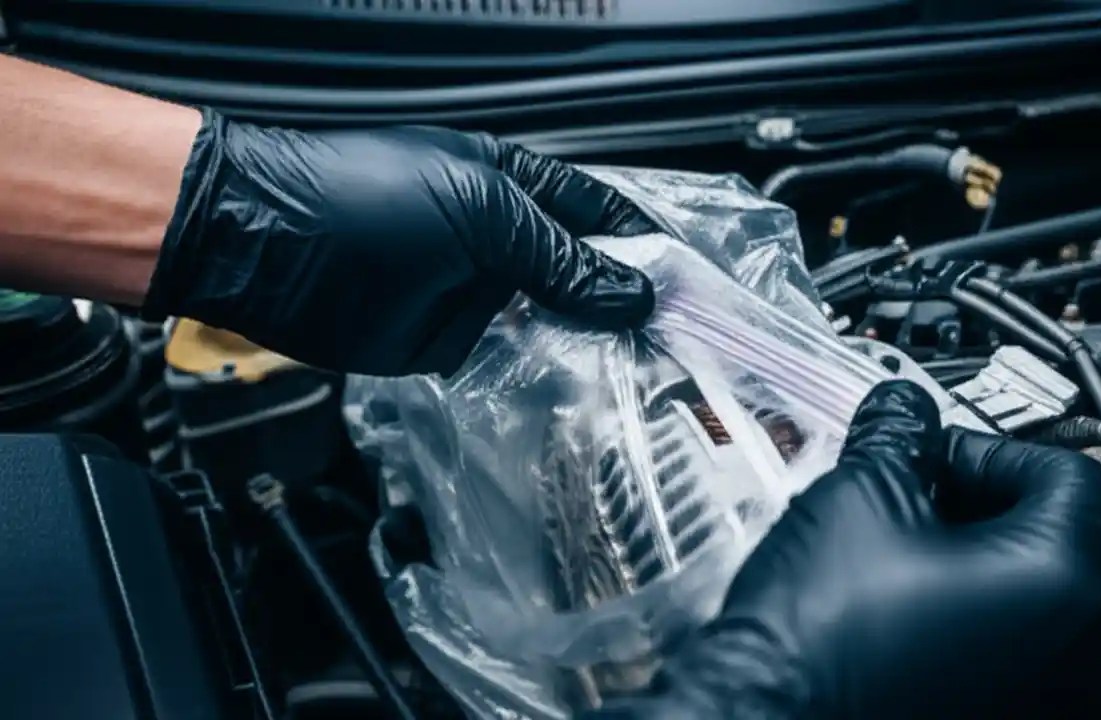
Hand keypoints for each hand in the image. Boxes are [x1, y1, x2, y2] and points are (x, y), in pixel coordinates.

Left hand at [143, 112, 658, 375]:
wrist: (264, 246)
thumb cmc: (359, 198)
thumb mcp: (480, 213)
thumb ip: (561, 258)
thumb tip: (630, 292)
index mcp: (517, 186)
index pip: (605, 218)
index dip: (650, 250)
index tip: (694, 289)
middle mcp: (504, 241)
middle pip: (586, 279)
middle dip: (628, 309)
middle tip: (679, 346)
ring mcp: (479, 293)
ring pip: (555, 326)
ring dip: (592, 349)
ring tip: (642, 377)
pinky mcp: (451, 342)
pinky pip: (512, 363)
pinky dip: (544, 378)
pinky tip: (579, 393)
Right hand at [589, 380, 1100, 719]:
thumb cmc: (818, 641)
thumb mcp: (858, 499)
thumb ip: (899, 437)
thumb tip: (905, 410)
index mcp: (1063, 579)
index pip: (1069, 475)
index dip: (990, 450)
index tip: (935, 456)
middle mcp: (1085, 649)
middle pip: (1078, 537)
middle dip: (999, 503)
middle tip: (926, 497)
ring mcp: (1059, 699)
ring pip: (1068, 608)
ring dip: (1013, 568)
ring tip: (934, 560)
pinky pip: (1048, 668)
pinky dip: (1014, 632)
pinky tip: (947, 620)